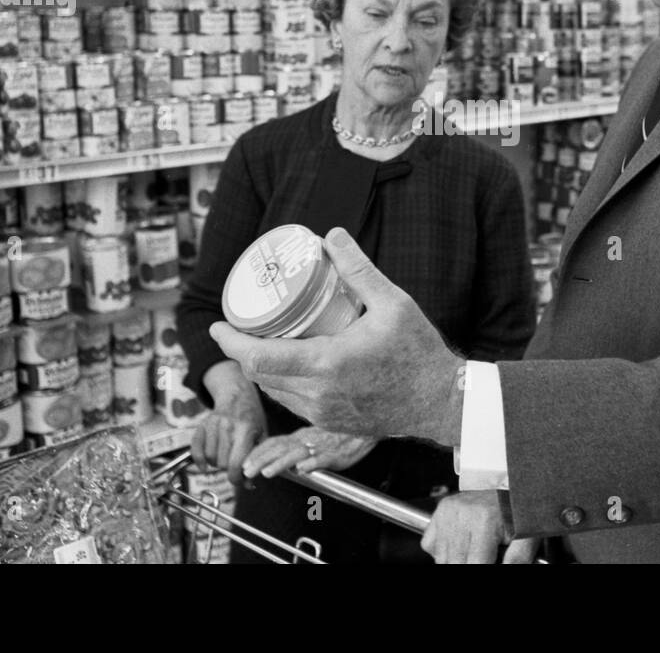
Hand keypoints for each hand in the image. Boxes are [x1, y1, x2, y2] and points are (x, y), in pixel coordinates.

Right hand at [189, 361, 266, 484]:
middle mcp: (228, 427)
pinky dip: (199, 460)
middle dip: (229, 469)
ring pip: (210, 458)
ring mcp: (213, 425)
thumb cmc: (253, 418)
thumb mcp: (262, 435)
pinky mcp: (202, 425)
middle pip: (222, 463)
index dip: (237, 478)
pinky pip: (196, 449)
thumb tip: (249, 485)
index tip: (240, 481)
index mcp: (246, 430)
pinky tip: (206, 466)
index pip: (236, 463)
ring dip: (216, 463)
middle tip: (235, 465)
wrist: (238, 395)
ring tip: (225, 458)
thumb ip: (257, 459)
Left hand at [210, 228, 465, 444]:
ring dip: (261, 368)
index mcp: (327, 364)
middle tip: (239, 326)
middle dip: (242, 351)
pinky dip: (281, 384)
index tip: (219, 324)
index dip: (230, 342)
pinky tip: (290, 365)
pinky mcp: (330, 424)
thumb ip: (358, 269)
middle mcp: (318, 394)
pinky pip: (292, 403)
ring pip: (273, 392)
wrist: (440, 400)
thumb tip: (332, 236)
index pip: (259, 358)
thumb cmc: (419, 353)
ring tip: (263, 341)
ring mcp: (323, 413)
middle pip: (259, 375)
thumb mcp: (393, 303)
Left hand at [242, 426, 377, 479]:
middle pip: (280, 449)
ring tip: (267, 472)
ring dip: (281, 463)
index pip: (274, 442)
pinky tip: (303, 470)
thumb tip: (280, 460)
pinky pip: (323, 458)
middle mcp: (307, 440)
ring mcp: (320, 447)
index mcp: (301, 437)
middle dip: (261, 460)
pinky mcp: (336, 454)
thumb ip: (297, 447)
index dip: (258, 452)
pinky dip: (312, 463)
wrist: (364, 429)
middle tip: (246, 471)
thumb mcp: (313, 438)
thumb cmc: (340, 435)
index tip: (244, 463)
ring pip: (297, 454)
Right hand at [421, 491, 539, 563]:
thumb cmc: (516, 512)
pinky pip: (430, 545)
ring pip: (441, 557)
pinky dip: (443, 551)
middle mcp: (462, 514)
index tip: (490, 561)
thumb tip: (508, 568)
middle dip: (469, 564)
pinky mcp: (440, 511)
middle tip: (484, 556)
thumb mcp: (526, 536)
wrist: (508, 486)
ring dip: (456, 560)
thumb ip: (518, 558)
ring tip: (474, 552)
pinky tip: (461, 544)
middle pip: (456, 563)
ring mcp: (448, 512)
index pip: (475, 564)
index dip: (484, 566)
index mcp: (484, 520)